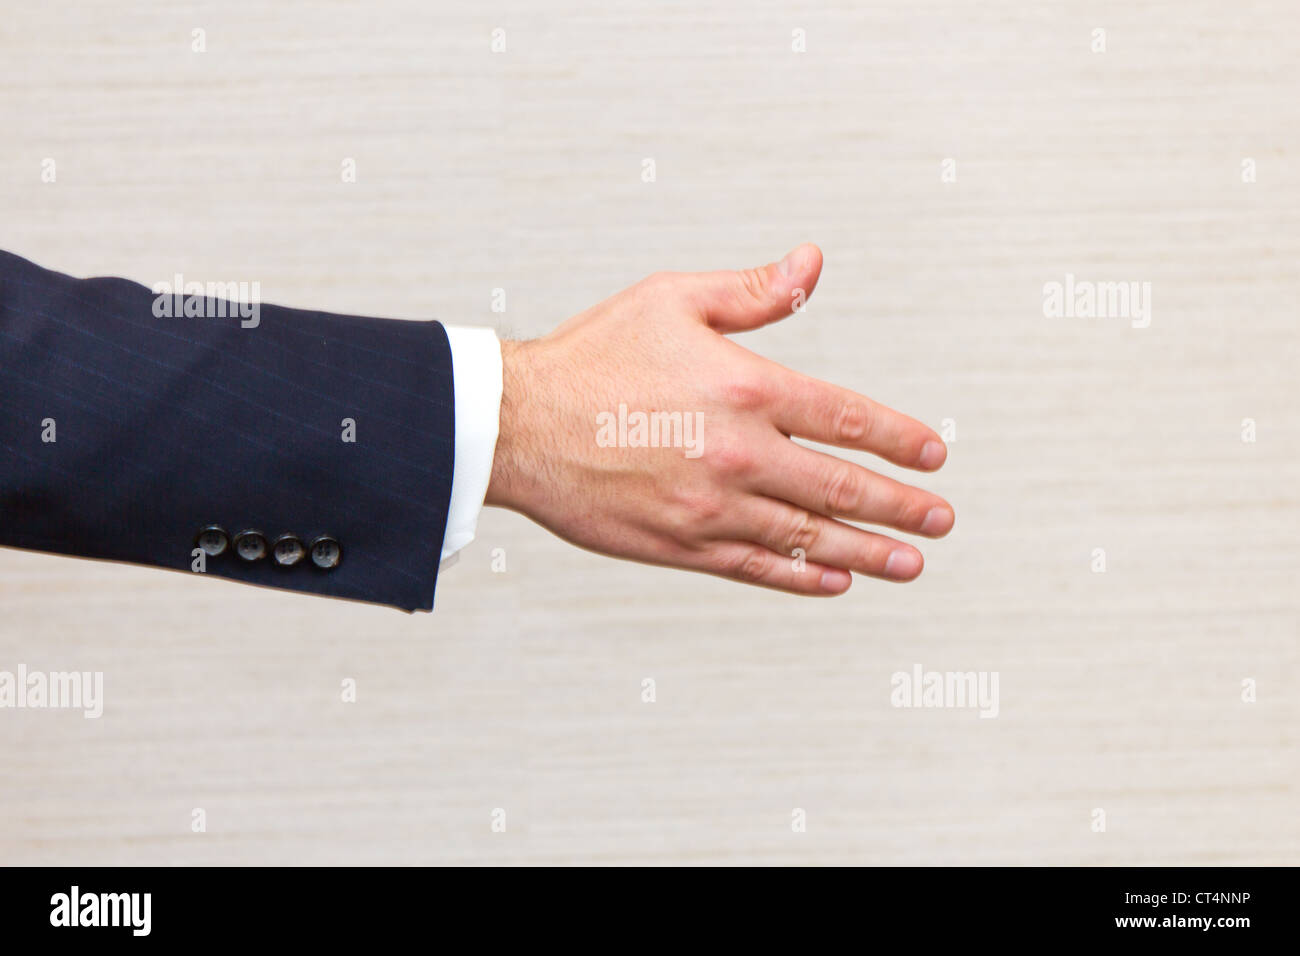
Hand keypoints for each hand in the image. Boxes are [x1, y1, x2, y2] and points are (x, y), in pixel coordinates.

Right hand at [485, 244, 952, 594]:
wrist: (518, 425)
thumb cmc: (591, 357)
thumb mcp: (673, 301)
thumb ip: (752, 291)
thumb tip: (813, 263)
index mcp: (744, 389)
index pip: (845, 418)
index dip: (898, 439)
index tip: (933, 456)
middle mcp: (738, 455)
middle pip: (841, 488)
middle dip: (900, 506)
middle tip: (939, 520)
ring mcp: (711, 508)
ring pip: (808, 538)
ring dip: (868, 553)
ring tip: (909, 562)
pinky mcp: (681, 545)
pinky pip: (757, 569)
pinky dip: (802, 578)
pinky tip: (833, 581)